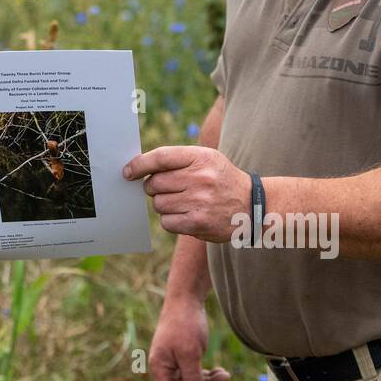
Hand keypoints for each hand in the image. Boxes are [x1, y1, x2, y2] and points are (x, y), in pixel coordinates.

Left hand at [124, 145, 250, 241]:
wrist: (252, 205)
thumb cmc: (220, 179)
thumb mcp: (206, 159)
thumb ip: (176, 160)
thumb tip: (138, 169)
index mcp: (200, 157)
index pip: (160, 157)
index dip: (139, 165)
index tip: (127, 172)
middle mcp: (200, 177)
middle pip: (154, 183)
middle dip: (155, 188)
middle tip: (170, 190)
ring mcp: (200, 201)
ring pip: (159, 204)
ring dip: (164, 205)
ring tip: (183, 203)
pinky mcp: (199, 222)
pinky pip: (167, 222)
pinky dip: (172, 220)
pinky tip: (187, 215)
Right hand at [150, 297, 230, 380]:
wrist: (187, 299)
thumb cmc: (184, 323)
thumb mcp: (190, 352)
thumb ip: (192, 378)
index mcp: (160, 367)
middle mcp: (166, 368)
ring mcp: (176, 363)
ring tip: (224, 375)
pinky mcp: (187, 358)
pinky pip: (198, 375)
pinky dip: (209, 376)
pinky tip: (221, 371)